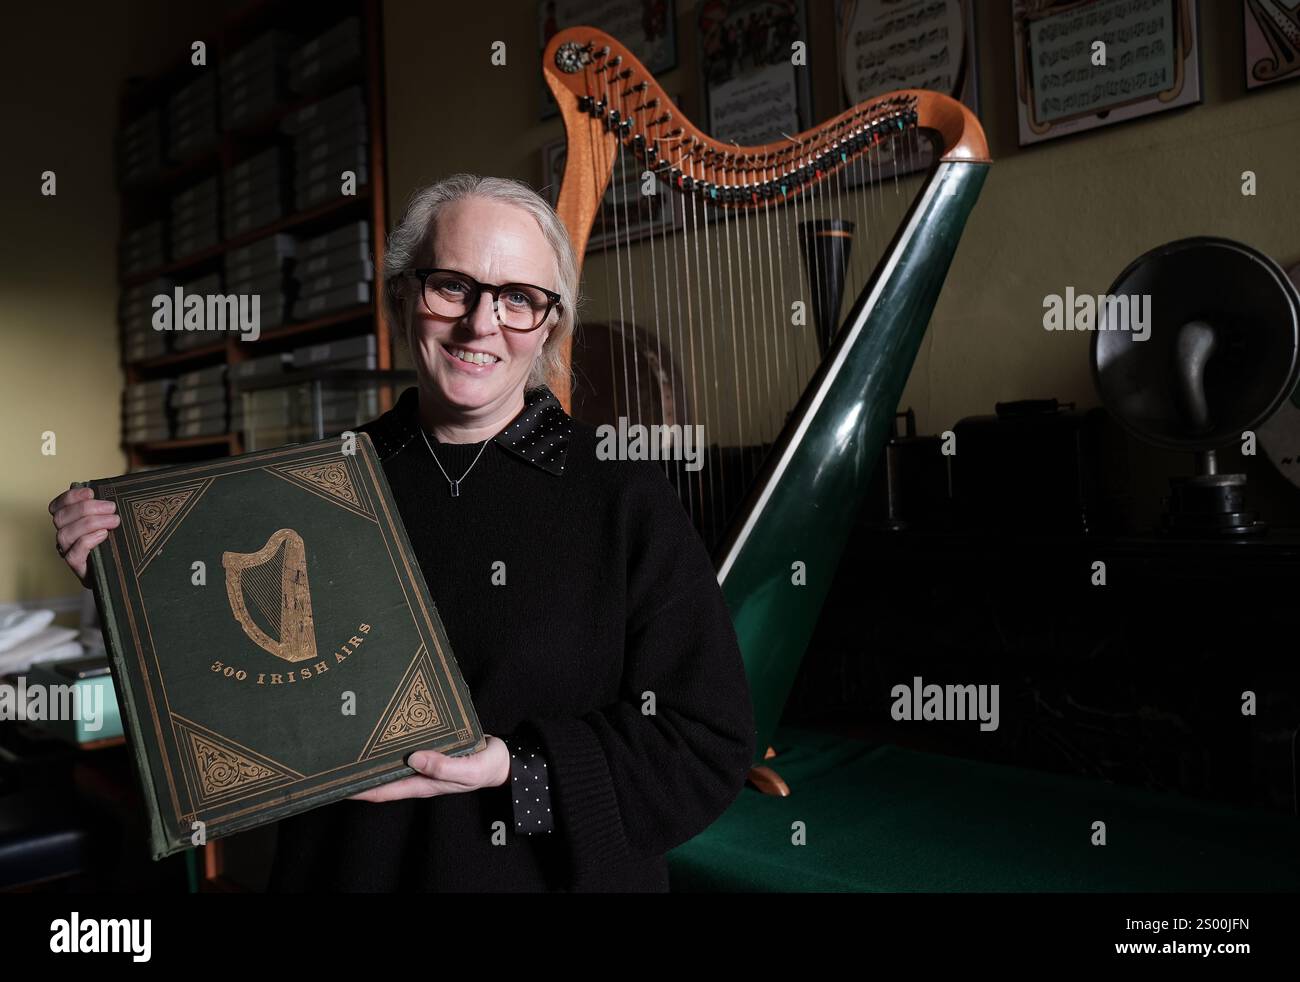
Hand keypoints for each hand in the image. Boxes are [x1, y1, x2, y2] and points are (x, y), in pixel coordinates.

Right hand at [49, 486, 119, 588]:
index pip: (57, 506)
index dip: (70, 496)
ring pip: (65, 534)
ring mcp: (68, 552)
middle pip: (61, 517)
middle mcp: (64, 537)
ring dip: (91, 522)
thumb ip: (105, 509)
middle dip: (87, 508)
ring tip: (114, 521)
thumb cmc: (115, 544)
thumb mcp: (110, 523)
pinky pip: (73, 553)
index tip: (90, 492)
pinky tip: (103, 535)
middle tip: (112, 508)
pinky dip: (88, 540)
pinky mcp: (78, 568)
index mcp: (69, 523)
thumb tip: (111, 492)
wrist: (120, 573)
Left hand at [349, 734, 510, 801]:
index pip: (383, 790)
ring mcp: (424, 760)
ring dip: (374, 752)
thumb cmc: (487, 767)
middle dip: (360, 769)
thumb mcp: (469, 770)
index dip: (359, 788)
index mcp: (424, 784)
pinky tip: (384, 723)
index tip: (336, 782)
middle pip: (382, 774)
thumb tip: (414, 758)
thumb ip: (444, 767)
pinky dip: (393, 737)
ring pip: (392, 757)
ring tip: (352, 736)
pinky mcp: (431, 746)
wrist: (504, 760)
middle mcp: (418, 773)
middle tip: (335, 753)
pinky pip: (407, 743)